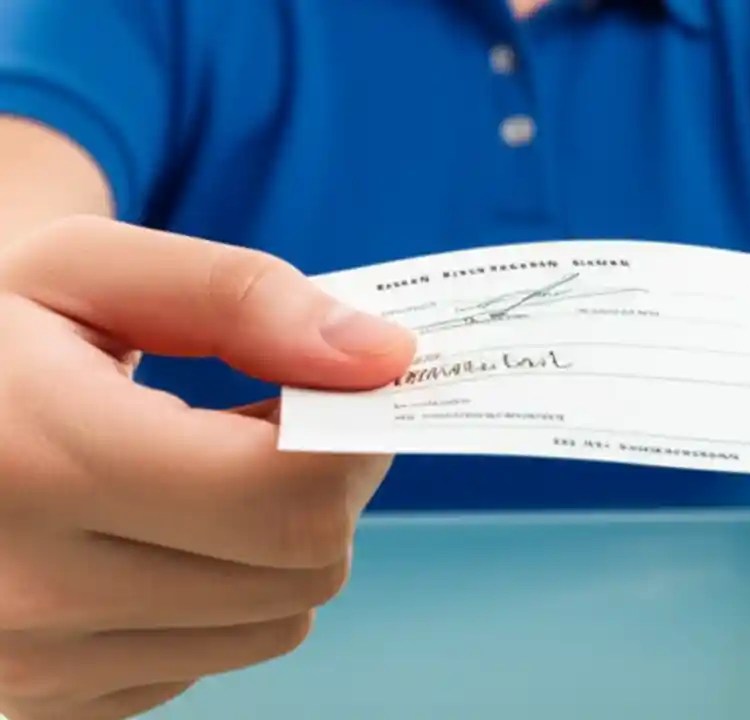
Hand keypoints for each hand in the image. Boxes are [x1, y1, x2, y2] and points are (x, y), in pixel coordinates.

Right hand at [0, 217, 413, 718]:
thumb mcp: (91, 270)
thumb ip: (243, 298)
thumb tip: (384, 357)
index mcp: (36, 461)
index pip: (286, 498)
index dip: (350, 438)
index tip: (344, 388)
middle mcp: (29, 590)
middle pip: (302, 569)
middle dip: (325, 486)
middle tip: (276, 422)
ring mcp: (36, 665)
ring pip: (277, 624)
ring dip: (280, 543)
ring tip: (208, 471)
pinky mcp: (50, 702)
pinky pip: (215, 659)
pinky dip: (223, 595)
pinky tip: (160, 532)